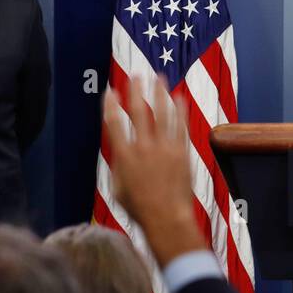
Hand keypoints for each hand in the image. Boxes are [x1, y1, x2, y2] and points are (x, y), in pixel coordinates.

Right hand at [102, 76, 206, 266]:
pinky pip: (181, 126)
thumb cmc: (139, 208)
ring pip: (163, 113)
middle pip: (139, 112)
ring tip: (159, 77)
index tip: (110, 91)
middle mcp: (144, 148)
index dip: (110, 105)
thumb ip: (118, 166)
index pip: (114, 123)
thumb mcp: (117, 188)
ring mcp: (165, 149)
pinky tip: (179, 98)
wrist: (167, 217)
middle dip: (136, 91)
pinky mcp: (182, 152)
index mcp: (124, 156)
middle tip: (135, 74)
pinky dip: (180, 110)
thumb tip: (119, 152)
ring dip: (160, 93)